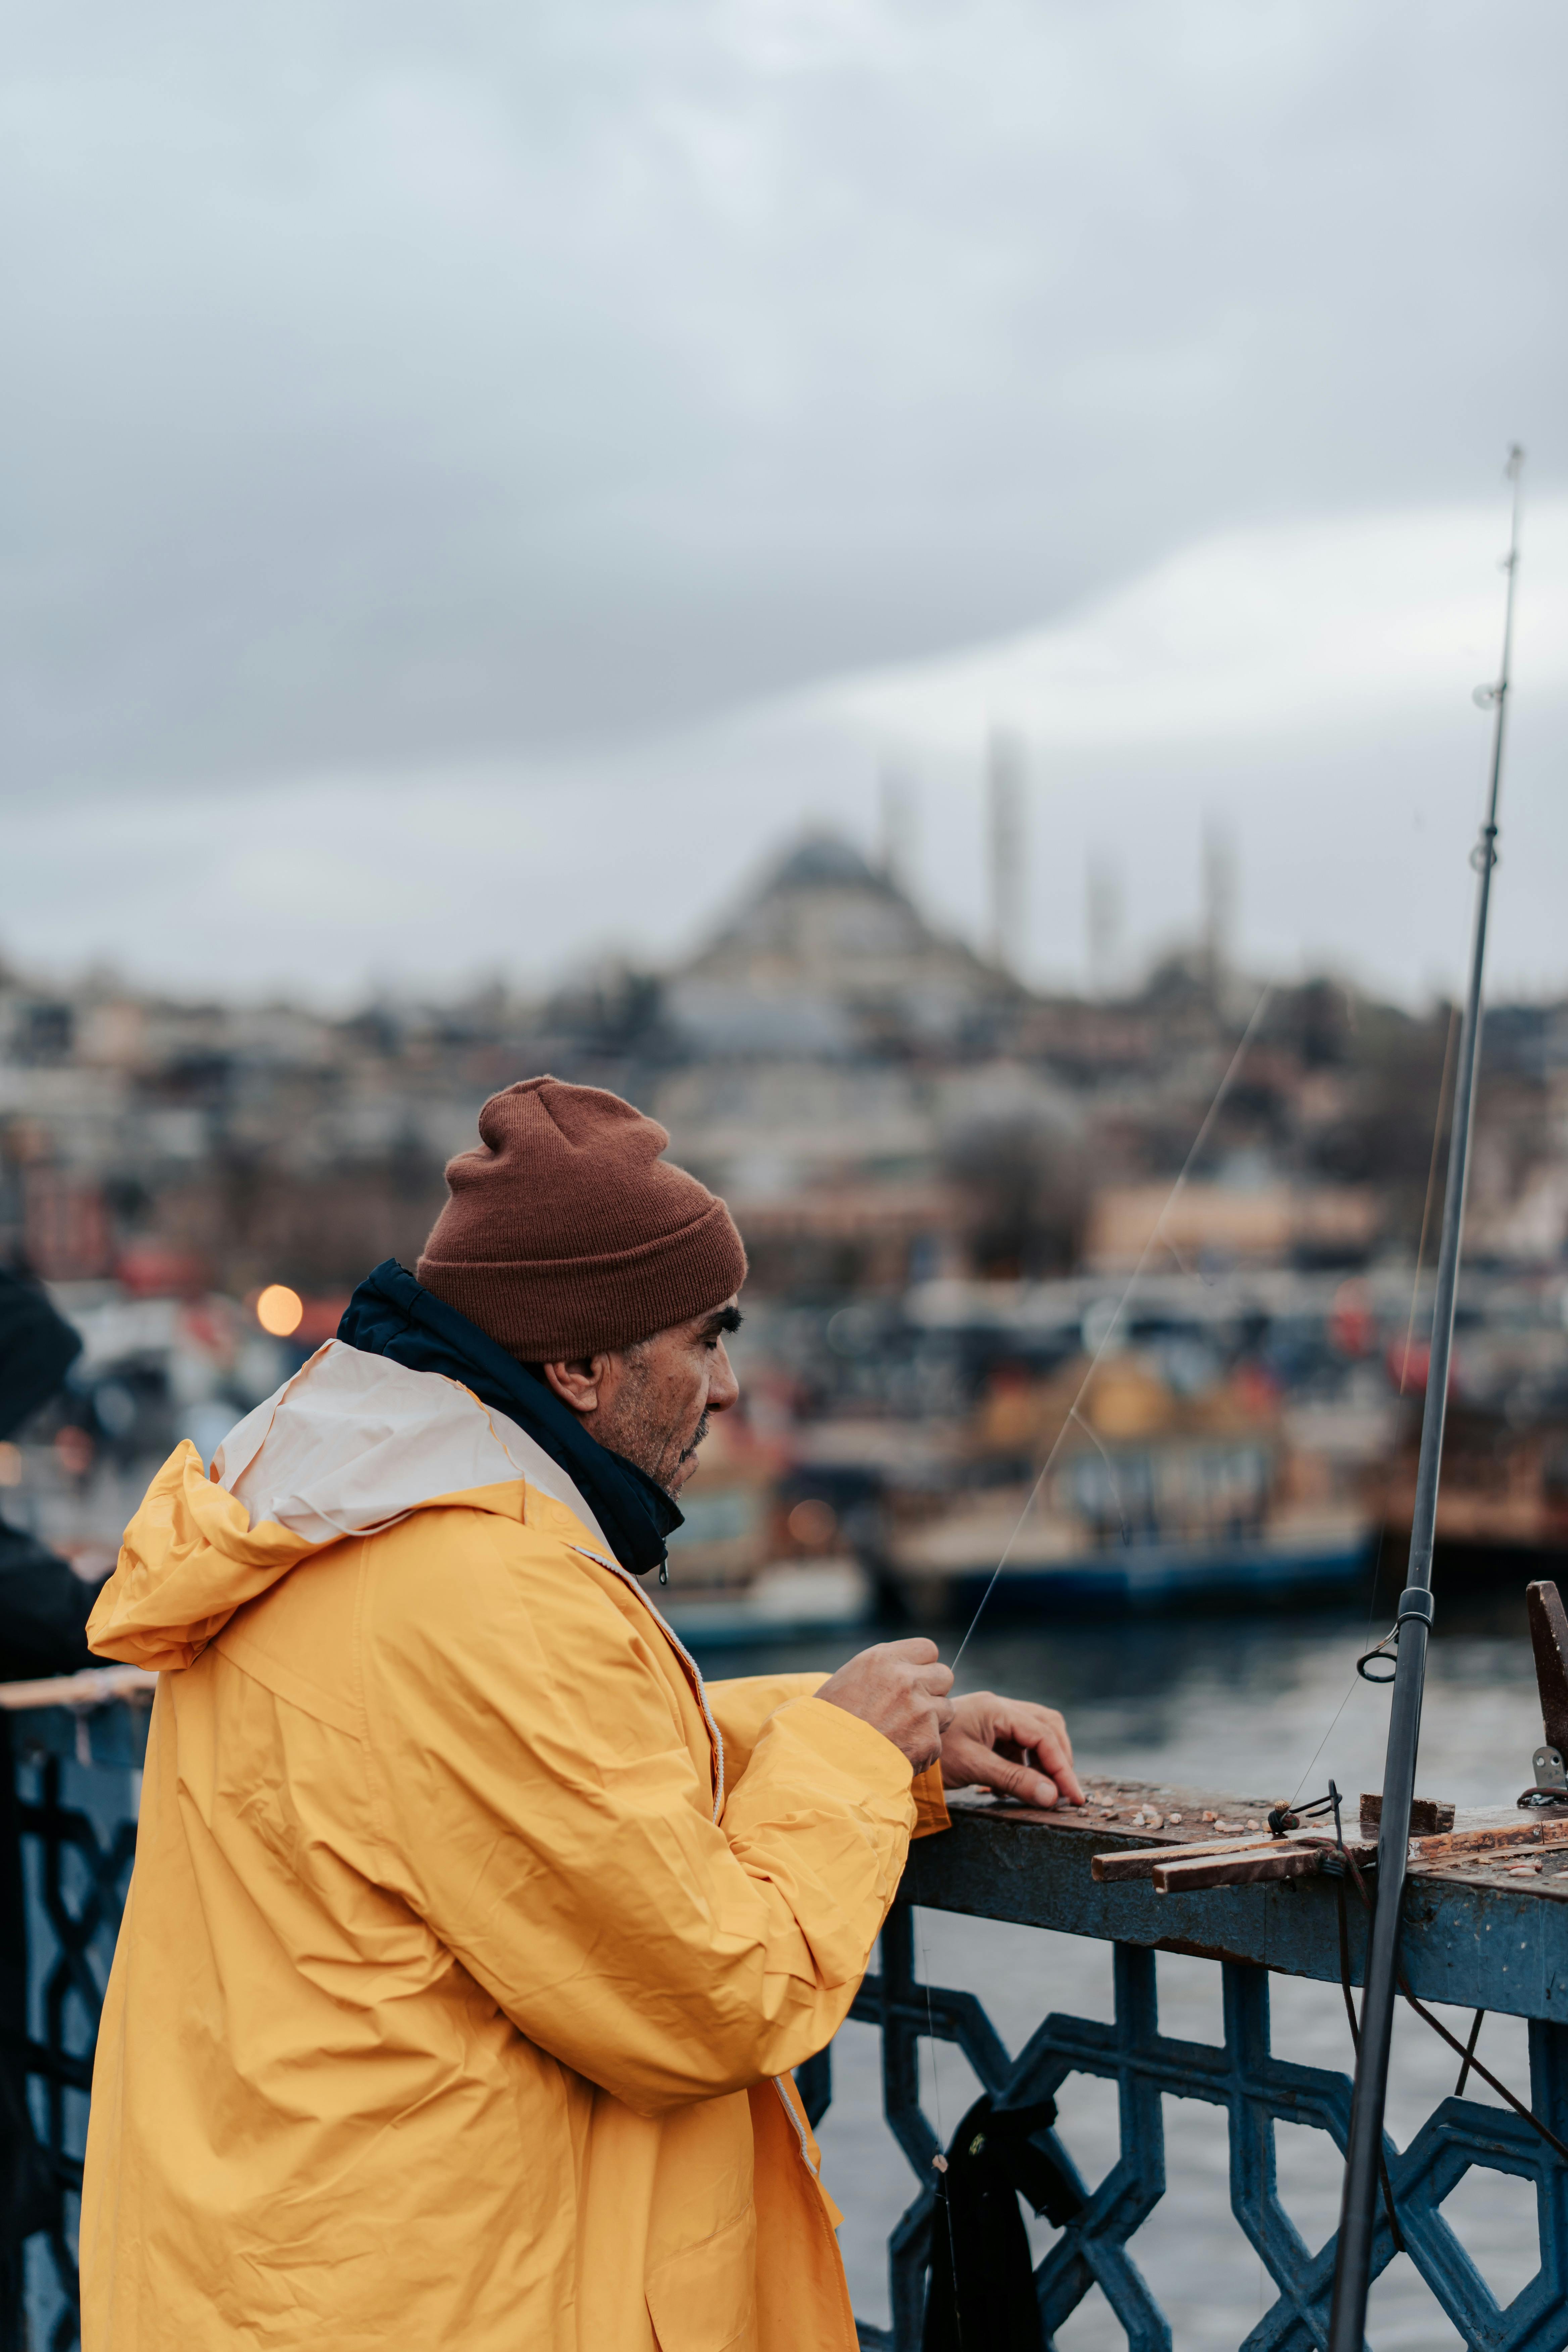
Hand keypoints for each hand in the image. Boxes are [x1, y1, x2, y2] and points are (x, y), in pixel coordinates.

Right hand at [816, 1638, 954, 1769]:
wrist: (822, 1762)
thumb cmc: (827, 1723)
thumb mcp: (849, 1680)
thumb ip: (884, 1672)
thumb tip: (907, 1672)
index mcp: (883, 1659)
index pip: (928, 1649)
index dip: (923, 1667)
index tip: (914, 1680)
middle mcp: (906, 1679)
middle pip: (945, 1675)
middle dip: (933, 1692)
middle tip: (914, 1709)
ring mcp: (920, 1710)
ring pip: (948, 1709)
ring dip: (932, 1722)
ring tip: (904, 1734)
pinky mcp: (927, 1740)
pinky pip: (937, 1743)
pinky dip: (923, 1752)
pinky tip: (899, 1756)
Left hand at [938, 1690, 1082, 1809]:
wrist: (897, 1751)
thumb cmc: (934, 1757)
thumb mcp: (975, 1768)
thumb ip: (1014, 1780)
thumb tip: (1052, 1796)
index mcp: (996, 1709)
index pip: (1043, 1734)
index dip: (1063, 1766)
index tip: (1073, 1795)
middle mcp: (998, 1708)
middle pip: (1047, 1727)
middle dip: (1059, 1759)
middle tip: (1064, 1793)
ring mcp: (994, 1718)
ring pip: (1035, 1734)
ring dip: (1043, 1763)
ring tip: (1042, 1792)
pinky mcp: (988, 1732)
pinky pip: (1018, 1745)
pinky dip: (1025, 1765)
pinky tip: (1015, 1786)